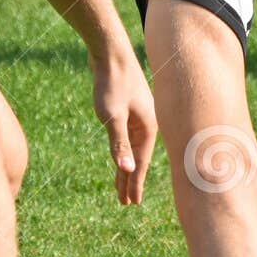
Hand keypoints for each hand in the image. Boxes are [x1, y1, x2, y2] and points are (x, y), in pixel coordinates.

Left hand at [90, 50, 156, 204]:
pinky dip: (123, 150)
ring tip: (121, 185)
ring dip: (126, 167)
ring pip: (131, 149)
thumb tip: (126, 169)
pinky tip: (121, 154)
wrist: (110, 53)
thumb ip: (118, 143)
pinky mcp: (128, 110)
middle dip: (130, 180)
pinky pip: (126, 138)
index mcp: (146, 129)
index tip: (130, 203)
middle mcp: (146, 124)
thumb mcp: (111, 116)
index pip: (139, 164)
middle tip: (125, 202)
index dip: (133, 184)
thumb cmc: (111, 83)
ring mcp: (137, 117)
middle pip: (137, 159)